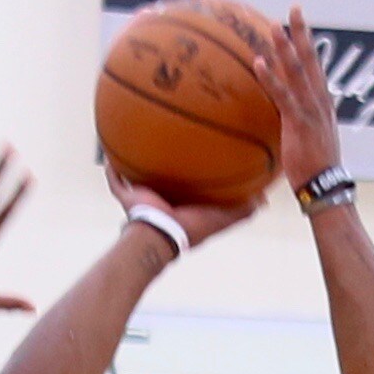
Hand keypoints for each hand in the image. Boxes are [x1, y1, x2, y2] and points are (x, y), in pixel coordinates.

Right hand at [112, 152, 267, 253]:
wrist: (161, 236)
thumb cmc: (192, 228)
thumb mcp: (222, 218)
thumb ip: (242, 211)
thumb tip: (265, 201)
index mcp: (183, 202)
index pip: (188, 183)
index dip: (191, 169)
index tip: (199, 151)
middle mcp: (163, 199)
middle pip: (162, 177)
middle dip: (162, 162)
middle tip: (166, 139)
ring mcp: (143, 197)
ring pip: (137, 176)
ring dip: (134, 162)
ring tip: (133, 138)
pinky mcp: (127, 196)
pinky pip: (116, 180)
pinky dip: (111, 169)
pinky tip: (108, 152)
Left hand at [264, 8, 347, 198]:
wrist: (325, 186)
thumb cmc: (314, 168)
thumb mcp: (307, 139)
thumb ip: (297, 123)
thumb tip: (284, 119)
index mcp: (322, 102)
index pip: (315, 66)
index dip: (308, 43)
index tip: (300, 24)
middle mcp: (319, 100)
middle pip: (311, 59)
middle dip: (302, 33)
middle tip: (294, 8)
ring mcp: (311, 110)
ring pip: (298, 71)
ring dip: (285, 47)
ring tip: (274, 26)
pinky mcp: (299, 122)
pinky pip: (282, 96)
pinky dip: (270, 78)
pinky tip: (258, 62)